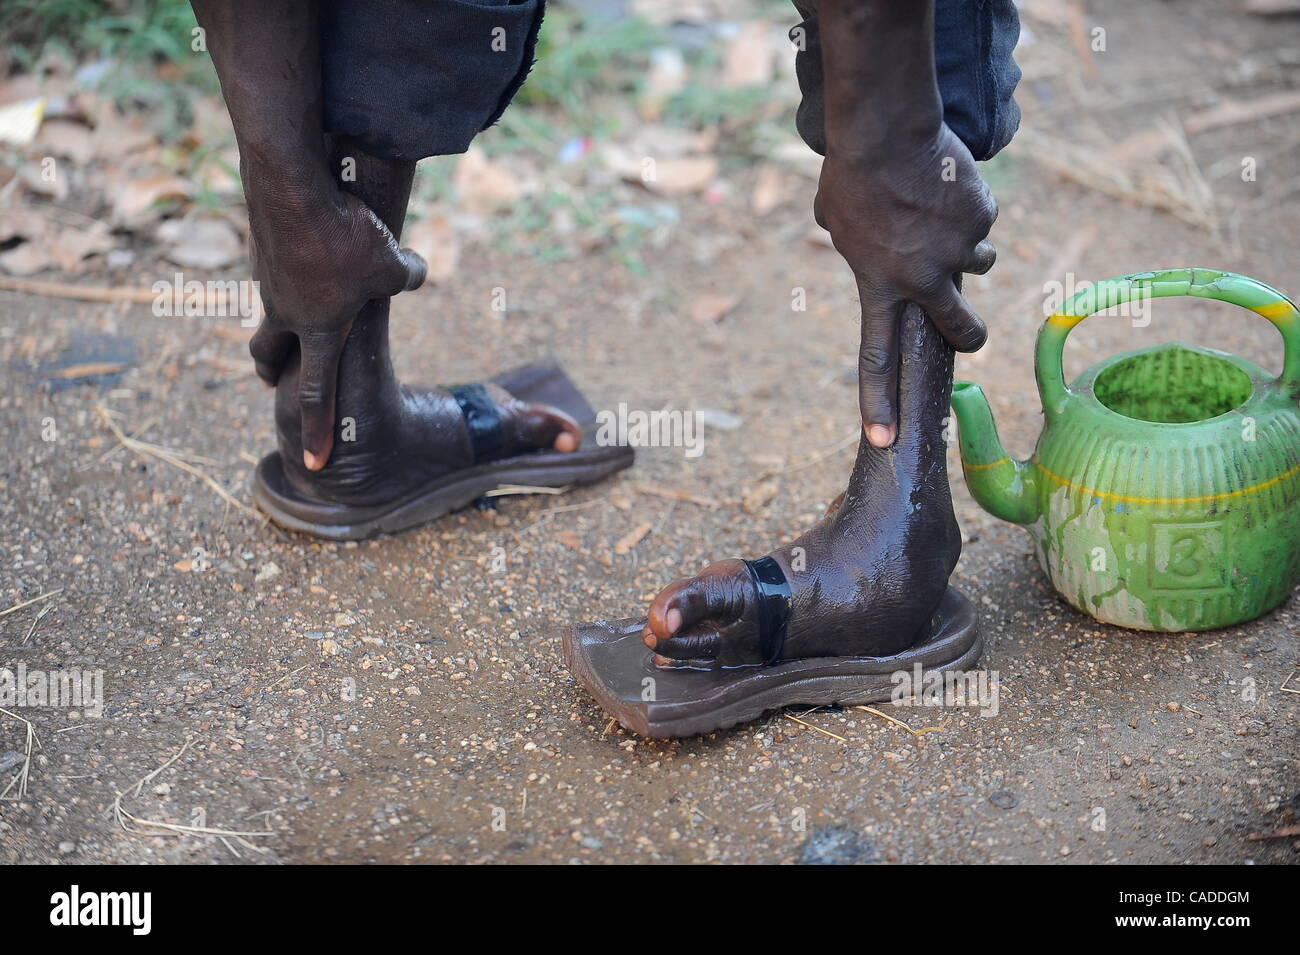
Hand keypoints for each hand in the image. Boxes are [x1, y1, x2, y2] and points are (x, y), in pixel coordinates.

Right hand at [243, 161, 425, 468]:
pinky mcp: (261, 246)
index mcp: (317, 331)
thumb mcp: (393, 262)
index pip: (315, 395)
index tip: (313, 464)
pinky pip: (273, 272)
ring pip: (267, 312)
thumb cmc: (344, 233)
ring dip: (276, 323)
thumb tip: (417, 275)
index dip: (317, 431)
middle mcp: (284, 312)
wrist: (290, 179)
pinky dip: (286, 273)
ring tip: (292, 316)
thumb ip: (408, 277)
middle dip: (271, 372)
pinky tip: (304, 249)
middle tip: (272, 379)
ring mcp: (266, 279)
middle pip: (268, 355)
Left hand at [815, 122, 996, 446]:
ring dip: (966, 248)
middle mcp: (924, 280)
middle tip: (970, 335)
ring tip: (940, 216)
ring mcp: (959, 251)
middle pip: (961, 329)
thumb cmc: (851, 175)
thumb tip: (870, 249)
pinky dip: (970, 207)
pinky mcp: (982, 219)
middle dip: (970, 336)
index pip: (877, 358)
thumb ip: (856, 249)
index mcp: (880, 287)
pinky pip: (984, 220)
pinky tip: (949, 184)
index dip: (878, 402)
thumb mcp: (836, 223)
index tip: (884, 441)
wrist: (886, 130)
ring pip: (980, 264)